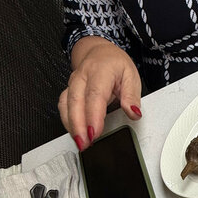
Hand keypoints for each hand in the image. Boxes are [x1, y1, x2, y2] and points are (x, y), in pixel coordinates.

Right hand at [60, 36, 142, 150]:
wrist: (99, 53)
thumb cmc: (114, 64)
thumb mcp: (131, 76)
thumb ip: (132, 96)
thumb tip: (134, 113)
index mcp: (100, 71)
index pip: (95, 95)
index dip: (93, 116)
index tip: (95, 132)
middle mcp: (82, 77)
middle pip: (76, 101)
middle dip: (78, 125)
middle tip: (85, 143)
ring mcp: (72, 83)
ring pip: (66, 104)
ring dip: (71, 125)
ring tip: (81, 143)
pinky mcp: (68, 91)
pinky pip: (63, 106)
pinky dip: (67, 121)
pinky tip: (75, 133)